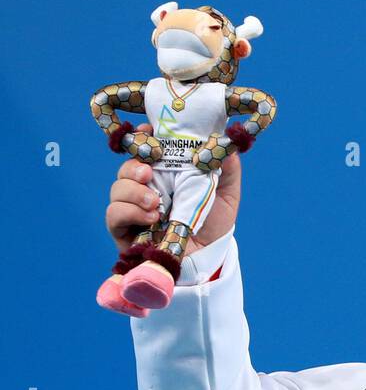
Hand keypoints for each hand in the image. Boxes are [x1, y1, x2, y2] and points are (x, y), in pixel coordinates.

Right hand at [105, 122, 241, 258]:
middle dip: (134, 167)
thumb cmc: (213, 224)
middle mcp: (144, 188)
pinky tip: (150, 218)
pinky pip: (113, 215)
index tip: (148, 132)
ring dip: (133, 192)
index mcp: (163, 174)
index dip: (141, 138)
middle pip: (126, 168)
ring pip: (117, 189)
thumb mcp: (226, 194)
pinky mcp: (124, 232)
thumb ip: (227, 168)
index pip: (142, 150)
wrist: (209, 257)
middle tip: (148, 173)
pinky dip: (129, 212)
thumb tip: (224, 144)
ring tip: (155, 203)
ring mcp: (132, 209)